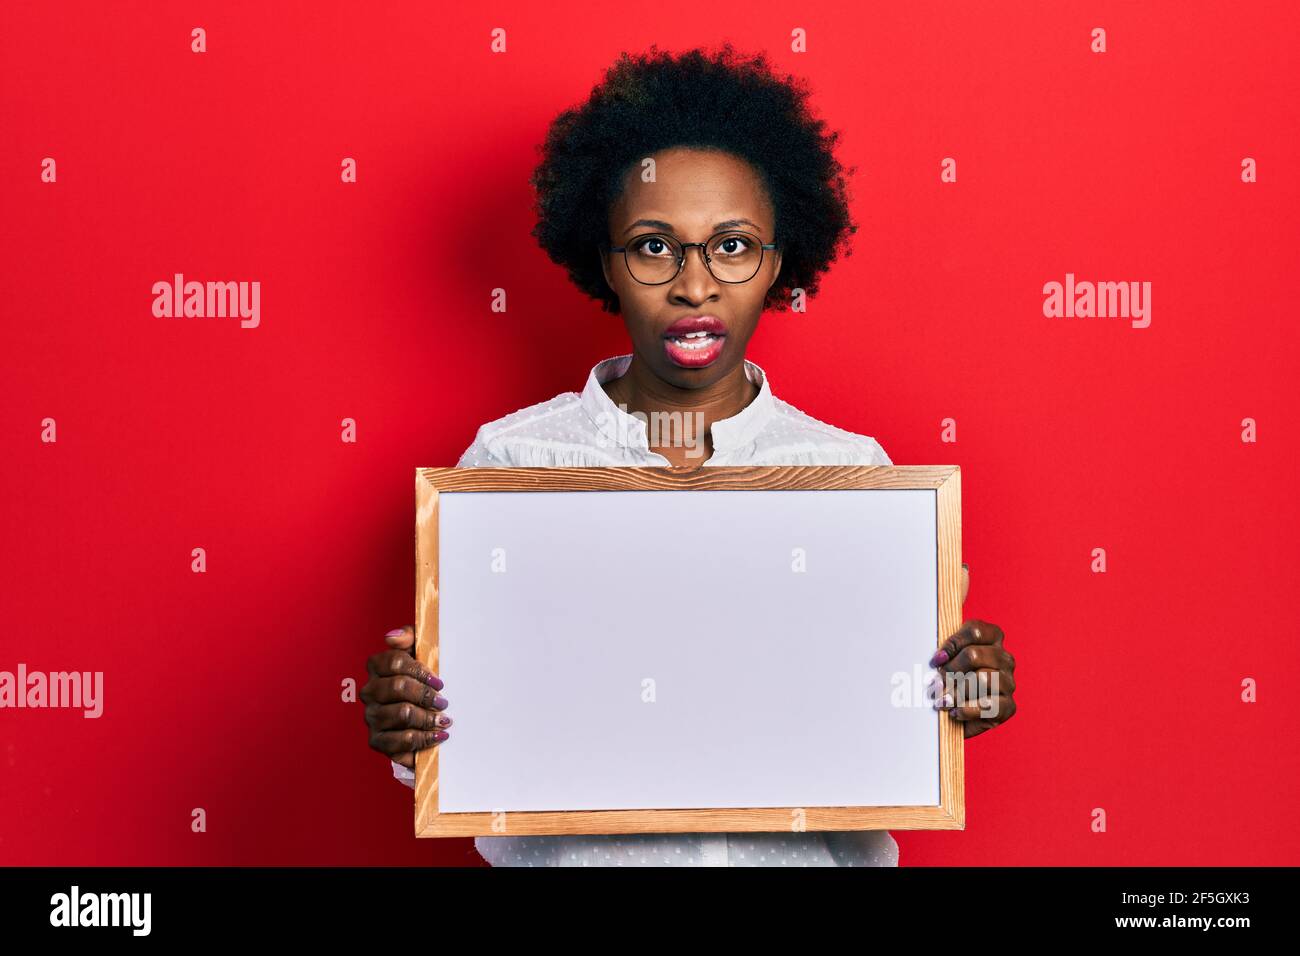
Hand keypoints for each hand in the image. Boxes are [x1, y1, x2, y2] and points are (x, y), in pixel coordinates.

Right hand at [361, 625, 451, 768]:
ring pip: (402, 714)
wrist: (425, 714)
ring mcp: (371, 716)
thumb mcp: (420, 652)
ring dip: (427, 718)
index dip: (421, 671)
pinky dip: (421, 740)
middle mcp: (369, 691)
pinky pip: (397, 742)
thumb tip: (391, 637)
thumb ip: (409, 637)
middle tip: (443, 702)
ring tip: (444, 720)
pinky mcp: (377, 740)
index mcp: (377, 666)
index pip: (396, 661)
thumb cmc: (423, 678)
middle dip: (426, 695)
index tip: (440, 681)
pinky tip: (437, 737)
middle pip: (398, 687)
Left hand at [930, 564, 1016, 738]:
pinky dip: (967, 710)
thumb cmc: (945, 669)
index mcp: (993, 636)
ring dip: (955, 691)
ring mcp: (1009, 683)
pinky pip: (990, 706)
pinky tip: (954, 712)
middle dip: (949, 671)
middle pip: (974, 657)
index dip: (951, 644)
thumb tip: (963, 568)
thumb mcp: (944, 635)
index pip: (975, 629)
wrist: (947, 708)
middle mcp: (1005, 657)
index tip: (934, 658)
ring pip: (981, 681)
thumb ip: (954, 599)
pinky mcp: (1008, 707)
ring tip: (940, 699)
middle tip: (933, 683)